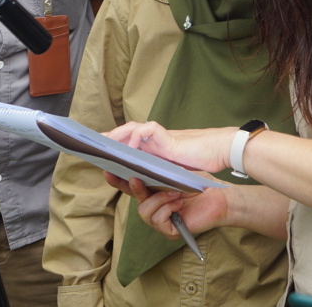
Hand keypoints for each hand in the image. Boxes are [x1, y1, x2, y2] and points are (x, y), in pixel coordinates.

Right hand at [104, 172, 229, 238]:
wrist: (219, 197)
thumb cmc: (199, 183)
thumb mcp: (175, 171)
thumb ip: (157, 169)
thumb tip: (139, 158)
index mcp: (153, 193)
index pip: (130, 188)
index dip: (117, 180)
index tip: (108, 170)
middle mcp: (154, 208)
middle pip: (135, 200)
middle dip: (136, 188)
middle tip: (136, 177)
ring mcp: (161, 221)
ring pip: (144, 211)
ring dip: (159, 199)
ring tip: (174, 193)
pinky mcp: (169, 231)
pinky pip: (158, 220)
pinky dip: (168, 208)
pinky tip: (179, 203)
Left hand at [106, 120, 235, 172]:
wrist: (218, 152)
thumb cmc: (198, 164)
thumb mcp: (171, 175)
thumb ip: (155, 177)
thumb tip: (137, 183)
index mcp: (152, 150)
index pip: (128, 145)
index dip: (113, 148)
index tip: (99, 155)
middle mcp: (153, 141)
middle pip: (124, 134)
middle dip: (108, 140)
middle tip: (93, 147)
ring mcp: (159, 137)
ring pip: (131, 129)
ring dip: (116, 137)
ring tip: (104, 145)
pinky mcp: (167, 135)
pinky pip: (146, 130)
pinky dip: (136, 138)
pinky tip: (129, 147)